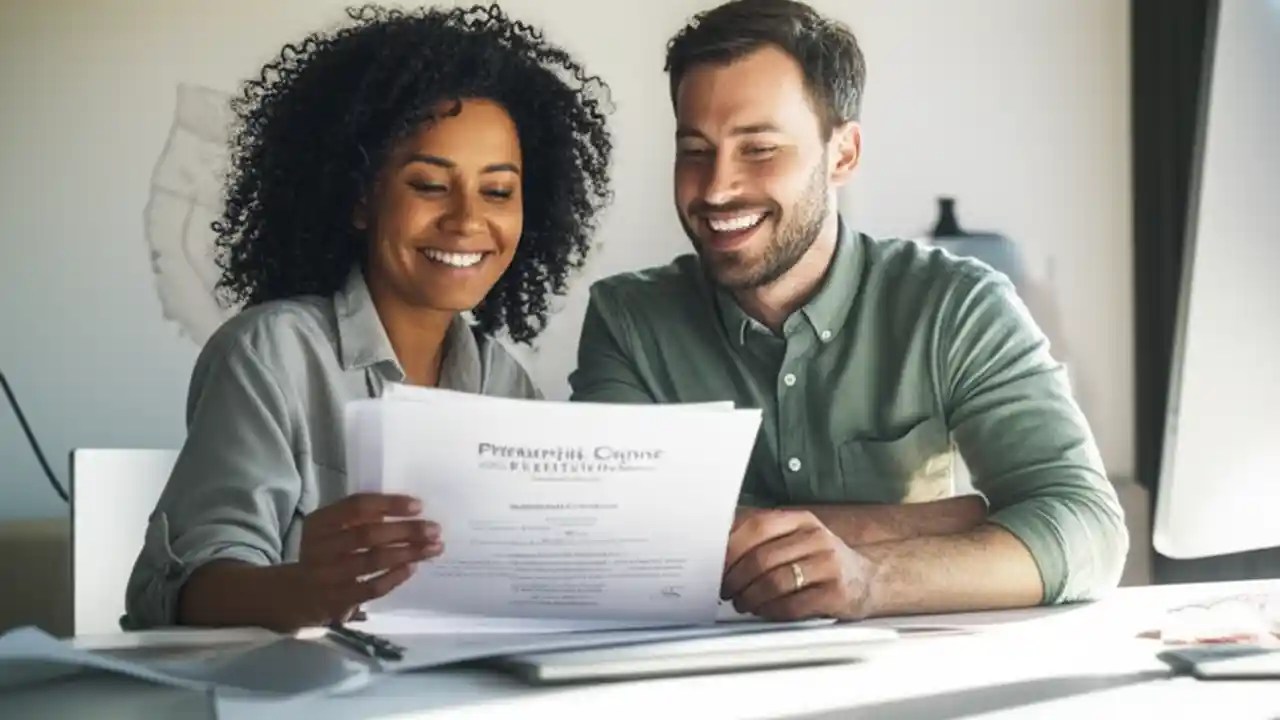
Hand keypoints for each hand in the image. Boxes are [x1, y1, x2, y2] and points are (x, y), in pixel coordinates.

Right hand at [287, 493, 441, 625]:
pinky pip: (371, 587)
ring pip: (373, 561)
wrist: (294, 595)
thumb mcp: (330, 529)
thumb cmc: (324, 553)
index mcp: (319, 522)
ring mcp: (327, 576)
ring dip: (408, 553)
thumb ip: (359, 518)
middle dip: (406, 531)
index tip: (418, 506)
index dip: (389, 504)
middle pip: (368, 534)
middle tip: (434, 529)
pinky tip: (413, 568)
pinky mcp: (337, 600)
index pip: (356, 506)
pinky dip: (394, 577)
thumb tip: (408, 510)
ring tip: (433, 548)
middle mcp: (320, 547)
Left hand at [722, 508, 876, 620]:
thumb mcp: (796, 539)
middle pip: (761, 557)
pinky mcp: (836, 593)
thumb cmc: (820, 560)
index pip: (757, 526)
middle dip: (735, 578)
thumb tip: (719, 550)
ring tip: (742, 602)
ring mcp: (828, 564)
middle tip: (725, 589)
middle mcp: (816, 538)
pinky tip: (764, 611)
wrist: (867, 580)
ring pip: (774, 582)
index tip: (715, 564)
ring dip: (750, 597)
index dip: (730, 548)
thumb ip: (763, 540)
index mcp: (801, 519)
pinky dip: (770, 611)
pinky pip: (792, 605)